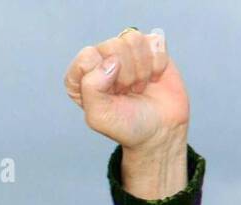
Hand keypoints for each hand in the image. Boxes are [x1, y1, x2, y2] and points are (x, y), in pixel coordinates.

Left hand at [64, 30, 188, 150]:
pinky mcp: (151, 48)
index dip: (103, 75)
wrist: (160, 130)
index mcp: (81, 76)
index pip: (88, 56)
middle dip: (126, 74)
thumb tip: (110, 61)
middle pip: (113, 45)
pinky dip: (158, 63)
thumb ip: (91, 88)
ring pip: (134, 39)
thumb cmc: (125, 125)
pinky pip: (155, 42)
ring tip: (139, 87)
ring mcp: (127, 52)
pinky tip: (153, 78)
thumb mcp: (98, 116)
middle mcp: (101, 60)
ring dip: (142, 68)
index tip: (111, 94)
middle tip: (127, 92)